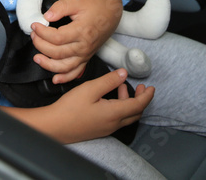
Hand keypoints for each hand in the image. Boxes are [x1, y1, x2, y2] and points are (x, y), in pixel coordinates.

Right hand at [6, 69, 152, 143]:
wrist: (54, 127)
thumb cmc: (70, 108)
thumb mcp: (90, 89)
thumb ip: (109, 81)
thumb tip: (124, 74)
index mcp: (114, 114)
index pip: (138, 105)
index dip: (147, 96)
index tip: (151, 87)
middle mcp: (113, 124)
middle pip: (135, 113)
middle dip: (141, 100)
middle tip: (141, 88)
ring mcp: (106, 129)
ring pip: (126, 117)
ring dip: (129, 102)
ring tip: (121, 87)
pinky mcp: (99, 130)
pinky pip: (117, 119)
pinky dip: (120, 108)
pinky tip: (109, 98)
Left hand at [31, 0, 122, 82]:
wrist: (109, 12)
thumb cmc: (93, 6)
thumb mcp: (76, 1)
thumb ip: (60, 7)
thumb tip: (46, 16)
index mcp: (82, 31)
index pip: (57, 38)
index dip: (42, 33)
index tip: (34, 25)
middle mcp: (84, 46)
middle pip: (58, 52)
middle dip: (41, 45)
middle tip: (33, 35)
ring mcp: (85, 54)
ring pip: (65, 67)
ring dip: (48, 65)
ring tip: (37, 57)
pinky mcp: (86, 58)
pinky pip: (76, 73)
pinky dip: (65, 78)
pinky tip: (55, 79)